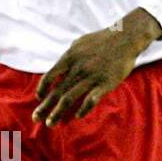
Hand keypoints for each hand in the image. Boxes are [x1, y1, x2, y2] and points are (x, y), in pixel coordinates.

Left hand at [33, 7, 161, 126]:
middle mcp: (78, 68)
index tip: (39, 98)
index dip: (42, 88)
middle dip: (45, 107)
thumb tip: (58, 68)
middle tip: (36, 118)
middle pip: (56, 91)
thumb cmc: (102, 40)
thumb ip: (68, 57)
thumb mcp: (79, 44)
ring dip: (58, 113)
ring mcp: (91, 77)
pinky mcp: (105, 84)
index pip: (50, 76)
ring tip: (50, 123)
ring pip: (69, 98)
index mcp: (70, 57)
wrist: (126, 37)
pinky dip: (82, 110)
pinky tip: (77, 116)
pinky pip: (90, 100)